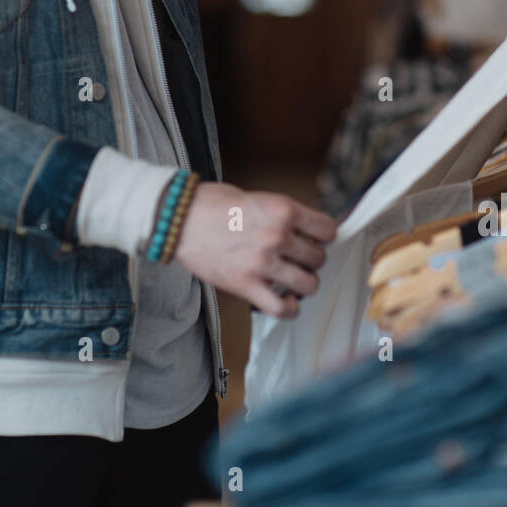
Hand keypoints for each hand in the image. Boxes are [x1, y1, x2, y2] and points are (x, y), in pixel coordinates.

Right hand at [172, 181, 337, 317]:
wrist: (178, 219)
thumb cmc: (212, 204)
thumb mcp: (256, 197)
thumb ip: (282, 214)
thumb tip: (305, 229)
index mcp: (283, 210)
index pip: (328, 230)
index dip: (324, 236)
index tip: (318, 239)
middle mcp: (278, 236)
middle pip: (319, 258)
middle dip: (310, 259)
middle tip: (297, 258)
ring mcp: (263, 263)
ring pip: (308, 284)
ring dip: (303, 283)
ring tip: (292, 278)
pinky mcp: (246, 285)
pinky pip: (282, 308)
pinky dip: (289, 309)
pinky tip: (286, 301)